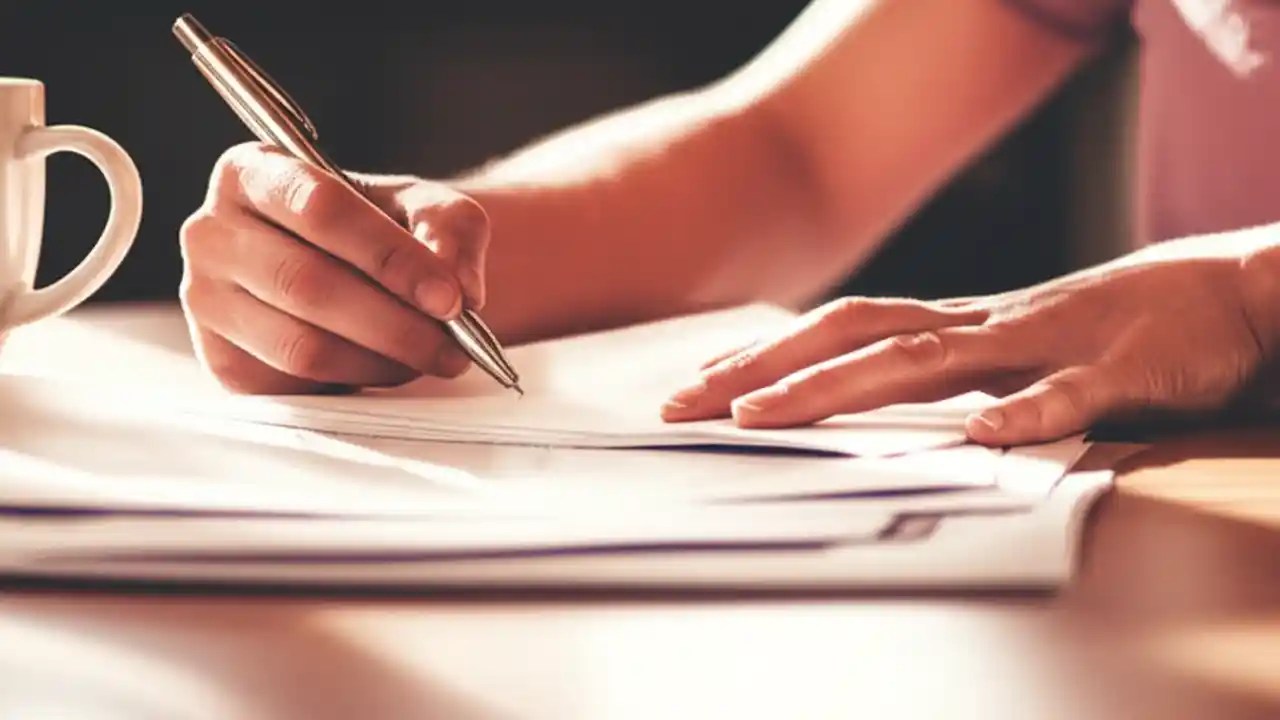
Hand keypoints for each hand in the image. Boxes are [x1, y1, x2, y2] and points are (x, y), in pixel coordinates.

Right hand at [180, 143, 489, 393]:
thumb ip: (449, 228)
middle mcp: (213, 234)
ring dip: (382, 360)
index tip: (449, 297)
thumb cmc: (378, 228)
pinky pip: (296, 384)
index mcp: (252, 173)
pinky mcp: (223, 361)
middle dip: (396, 324)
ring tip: (434, 356)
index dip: (390, 257)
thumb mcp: (422, 205)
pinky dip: (358, 381)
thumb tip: (458, 287)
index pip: (319, 208)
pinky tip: (390, 366)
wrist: (352, 270)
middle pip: (308, 285)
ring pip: (302, 346)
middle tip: (456, 343)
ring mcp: (208, 302)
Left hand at [662, 238, 1279, 444]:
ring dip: (841, 385)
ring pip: (931, 360)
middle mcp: (982, 327)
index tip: (695, 390)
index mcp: (956, 328)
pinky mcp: (1123, 372)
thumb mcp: (1010, 354)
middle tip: (686, 406)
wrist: (1225, 292)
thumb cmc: (1104, 331)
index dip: (766, 356)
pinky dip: (1029, 412)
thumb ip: (943, 374)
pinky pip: (1072, 394)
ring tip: (767, 415)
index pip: (840, 333)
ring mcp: (1047, 343)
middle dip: (765, 370)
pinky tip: (989, 436)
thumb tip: (865, 399)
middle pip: (855, 337)